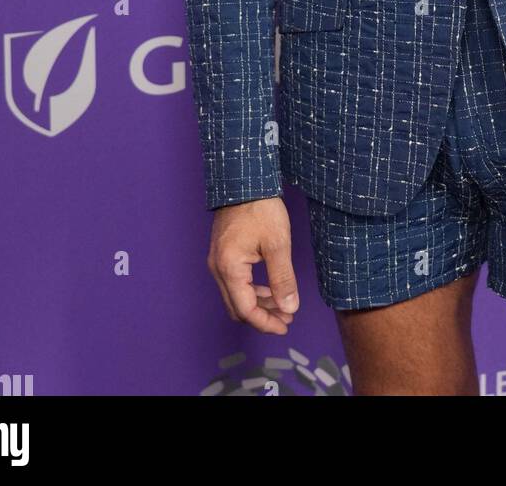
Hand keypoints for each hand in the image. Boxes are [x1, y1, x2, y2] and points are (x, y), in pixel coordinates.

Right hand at [207, 196, 298, 332]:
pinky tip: (268, 288)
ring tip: (282, 305)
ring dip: (257, 304)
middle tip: (286, 317)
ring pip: (235, 296)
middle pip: (237, 307)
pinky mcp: (221, 253)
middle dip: (262, 316)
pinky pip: (234, 282)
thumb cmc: (260, 208)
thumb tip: (289, 307)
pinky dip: (251, 290)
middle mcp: (217, 268)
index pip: (246, 310)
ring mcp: (217, 260)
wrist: (244, 179)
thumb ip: (283, 279)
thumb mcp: (277, 244)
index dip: (266, 322)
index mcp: (229, 268)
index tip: (285, 325)